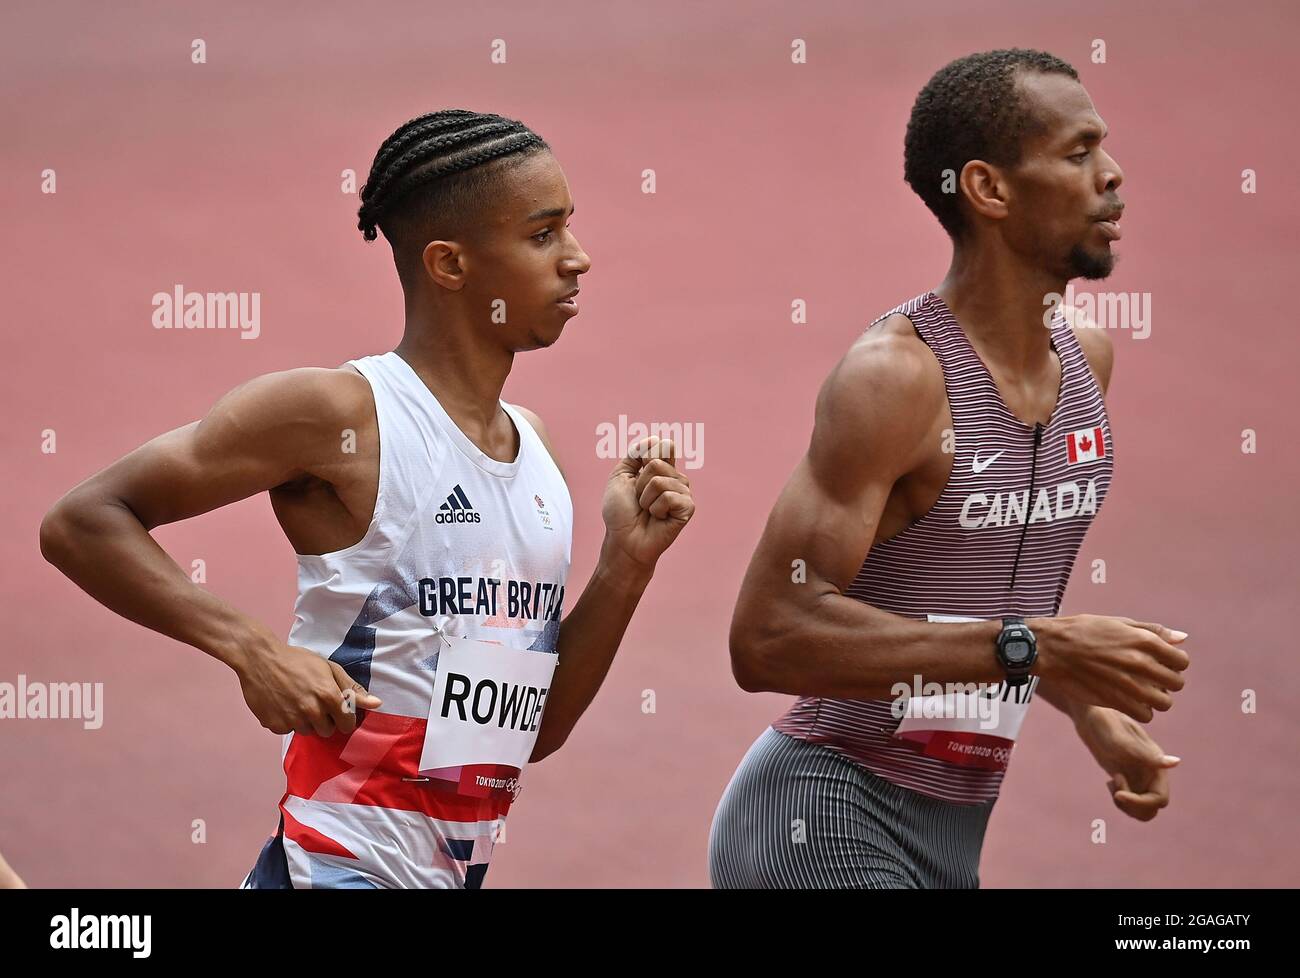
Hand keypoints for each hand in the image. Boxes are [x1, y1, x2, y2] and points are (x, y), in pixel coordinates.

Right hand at [234, 637, 381, 736]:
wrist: (260, 659)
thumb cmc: (298, 660)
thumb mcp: (329, 668)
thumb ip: (352, 689)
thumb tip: (377, 704)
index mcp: (329, 695)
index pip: (347, 724)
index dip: (344, 718)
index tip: (338, 711)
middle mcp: (312, 711)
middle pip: (327, 731)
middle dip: (324, 720)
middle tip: (314, 702)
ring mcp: (292, 720)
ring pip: (307, 731)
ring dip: (305, 721)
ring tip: (296, 701)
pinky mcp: (274, 725)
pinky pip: (288, 730)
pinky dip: (286, 721)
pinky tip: (282, 704)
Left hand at [601, 435, 694, 571]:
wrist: (624, 540)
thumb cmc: (621, 512)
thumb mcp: (620, 476)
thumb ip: (634, 454)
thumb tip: (655, 439)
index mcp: (662, 469)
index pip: (664, 445)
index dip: (648, 455)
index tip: (638, 473)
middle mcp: (675, 478)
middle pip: (656, 462)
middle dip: (640, 483)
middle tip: (640, 501)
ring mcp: (684, 493)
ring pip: (660, 480)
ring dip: (645, 498)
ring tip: (648, 511)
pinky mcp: (688, 508)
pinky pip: (668, 496)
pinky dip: (656, 508)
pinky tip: (658, 518)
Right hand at [1031, 615, 1188, 721]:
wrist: (1051, 648)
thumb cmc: (1084, 631)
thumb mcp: (1119, 622)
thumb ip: (1153, 631)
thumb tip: (1182, 638)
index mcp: (1143, 641)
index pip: (1181, 662)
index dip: (1175, 663)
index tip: (1162, 663)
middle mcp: (1139, 663)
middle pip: (1176, 684)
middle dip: (1169, 682)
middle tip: (1153, 679)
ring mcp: (1127, 684)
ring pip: (1164, 703)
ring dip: (1157, 699)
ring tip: (1143, 692)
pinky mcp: (1114, 700)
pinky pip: (1145, 715)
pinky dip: (1142, 711)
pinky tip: (1131, 702)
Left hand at [1077, 707, 1178, 820]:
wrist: (1088, 713)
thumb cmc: (1104, 721)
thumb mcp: (1122, 738)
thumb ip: (1147, 754)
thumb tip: (1176, 762)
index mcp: (1155, 764)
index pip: (1159, 799)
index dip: (1141, 803)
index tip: (1118, 795)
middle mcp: (1150, 772)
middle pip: (1153, 808)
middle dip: (1134, 807)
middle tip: (1116, 792)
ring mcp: (1137, 775)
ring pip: (1142, 807)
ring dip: (1127, 805)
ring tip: (1113, 784)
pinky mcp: (1125, 775)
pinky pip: (1130, 799)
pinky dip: (1120, 798)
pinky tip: (1109, 782)